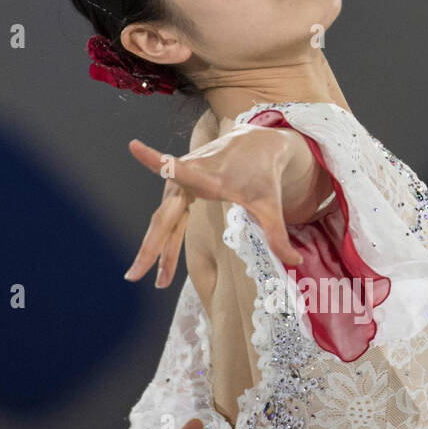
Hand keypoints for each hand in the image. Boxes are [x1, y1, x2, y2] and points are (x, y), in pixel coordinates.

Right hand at [123, 126, 311, 286]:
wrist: (257, 146)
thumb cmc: (263, 174)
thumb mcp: (272, 205)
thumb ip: (278, 234)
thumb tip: (293, 260)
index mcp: (211, 176)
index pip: (180, 170)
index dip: (157, 162)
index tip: (133, 146)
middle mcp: (189, 178)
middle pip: (164, 216)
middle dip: (150, 248)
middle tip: (135, 276)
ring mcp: (180, 185)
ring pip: (163, 224)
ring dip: (158, 253)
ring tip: (160, 282)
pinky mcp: (179, 191)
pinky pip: (169, 222)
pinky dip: (166, 246)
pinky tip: (164, 270)